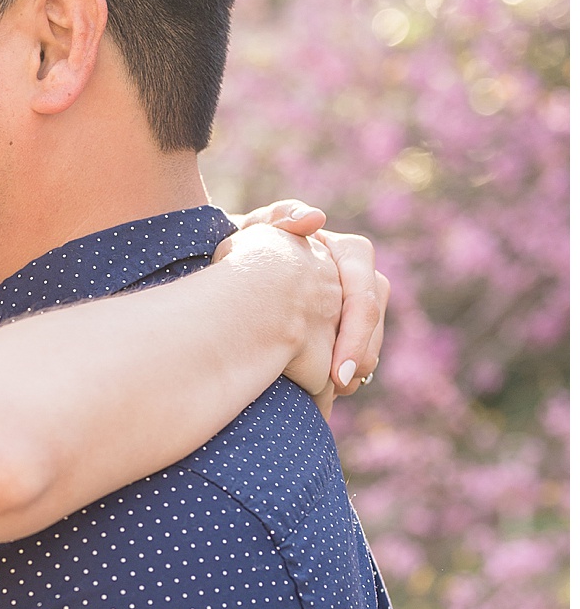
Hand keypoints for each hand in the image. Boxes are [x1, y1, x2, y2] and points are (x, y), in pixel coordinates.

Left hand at [234, 199, 388, 399]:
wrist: (233, 271)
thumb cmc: (246, 244)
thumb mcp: (258, 226)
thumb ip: (283, 215)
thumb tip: (315, 218)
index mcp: (349, 254)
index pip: (366, 293)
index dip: (357, 333)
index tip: (338, 371)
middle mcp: (359, 280)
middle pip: (374, 321)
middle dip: (362, 355)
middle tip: (339, 386)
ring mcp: (354, 306)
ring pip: (373, 339)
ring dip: (358, 367)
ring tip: (335, 393)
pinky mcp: (343, 329)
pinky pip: (357, 353)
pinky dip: (347, 373)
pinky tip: (328, 393)